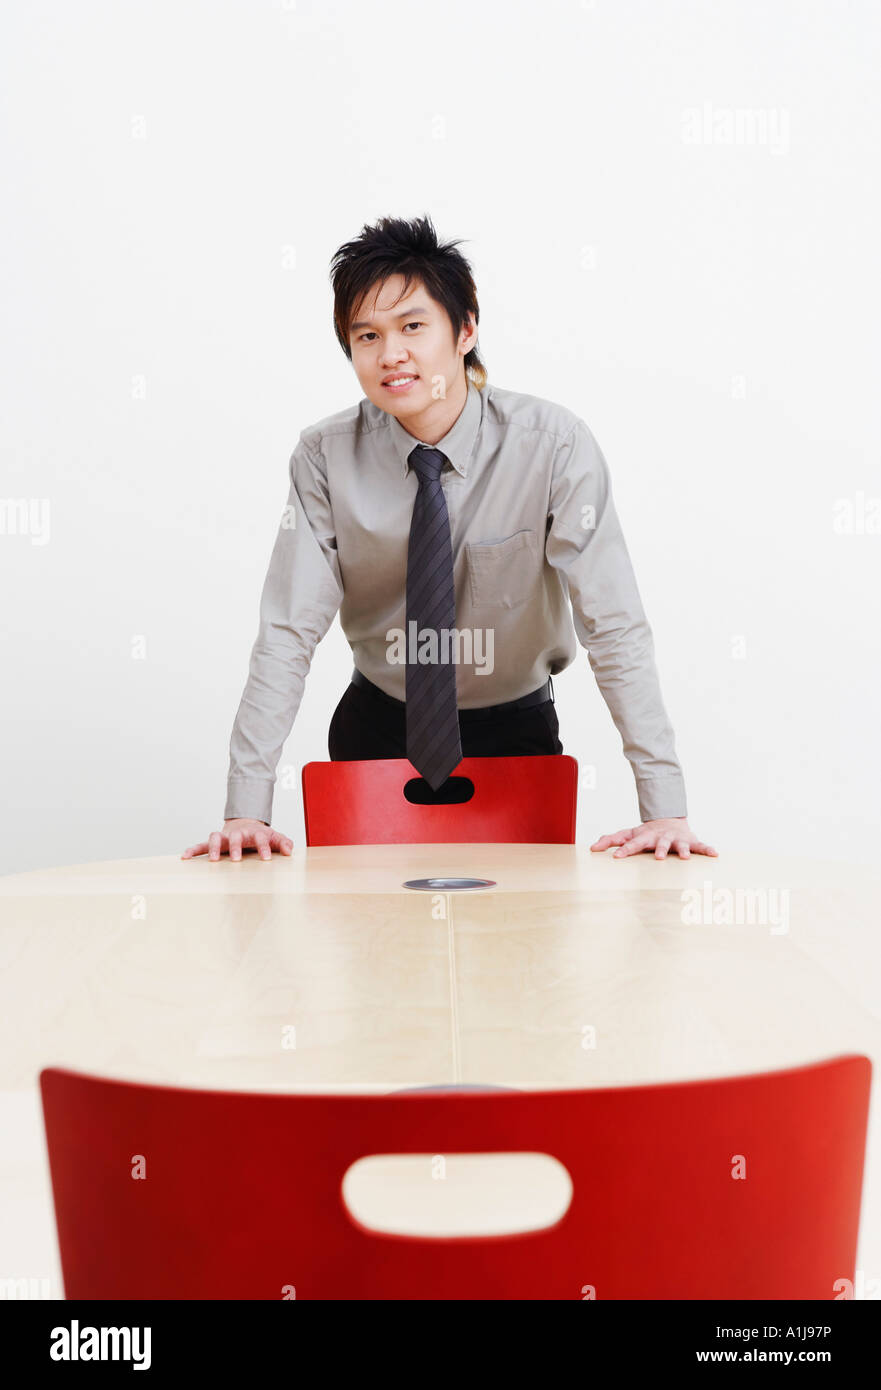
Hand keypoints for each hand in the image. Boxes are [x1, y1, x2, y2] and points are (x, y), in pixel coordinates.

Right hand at [181, 818, 293, 861]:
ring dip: (213, 848)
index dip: (264, 848)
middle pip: (236, 838)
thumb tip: (289, 851)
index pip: (261, 839)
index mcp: (255, 833)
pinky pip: (201, 845)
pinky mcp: (214, 842)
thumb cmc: (261, 836)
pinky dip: (192, 850)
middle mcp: (238, 834)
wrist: (246, 825)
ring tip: (212, 860)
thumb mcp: (275, 838)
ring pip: (216, 838)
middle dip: (236, 848)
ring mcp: (225, 837)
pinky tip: (184, 857)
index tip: (266, 859)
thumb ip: (283, 843)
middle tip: (236, 860)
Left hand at [590, 817, 717, 859]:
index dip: (625, 850)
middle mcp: (662, 838)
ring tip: (685, 858)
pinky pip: (701, 846)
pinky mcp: (690, 842)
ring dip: (683, 850)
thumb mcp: (628, 834)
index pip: (634, 844)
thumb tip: (591, 848)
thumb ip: (610, 840)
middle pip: (660, 844)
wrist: (669, 820)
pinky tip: (715, 854)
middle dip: (660, 850)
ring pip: (681, 845)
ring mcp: (677, 840)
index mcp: (646, 837)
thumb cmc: (646, 832)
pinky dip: (708, 849)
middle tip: (659, 858)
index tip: (616, 857)